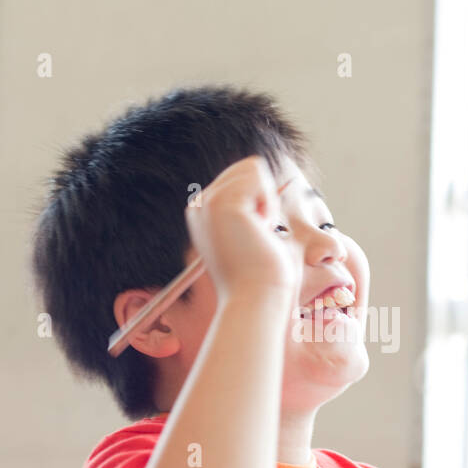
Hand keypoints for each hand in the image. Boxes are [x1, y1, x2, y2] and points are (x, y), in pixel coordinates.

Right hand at [185, 156, 301, 305]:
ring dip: (267, 201)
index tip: (254, 237)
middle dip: (264, 198)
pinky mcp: (221, 203)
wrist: (255, 299)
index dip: (260, 203)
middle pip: (247, 168)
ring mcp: (207, 202)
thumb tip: (258, 172)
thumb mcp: (251, 234)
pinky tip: (259, 229)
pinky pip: (258, 175)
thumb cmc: (261, 276)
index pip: (241, 178)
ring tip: (257, 233)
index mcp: (203, 213)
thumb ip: (248, 208)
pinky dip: (268, 202)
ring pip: (253, 168)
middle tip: (258, 235)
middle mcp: (199, 205)